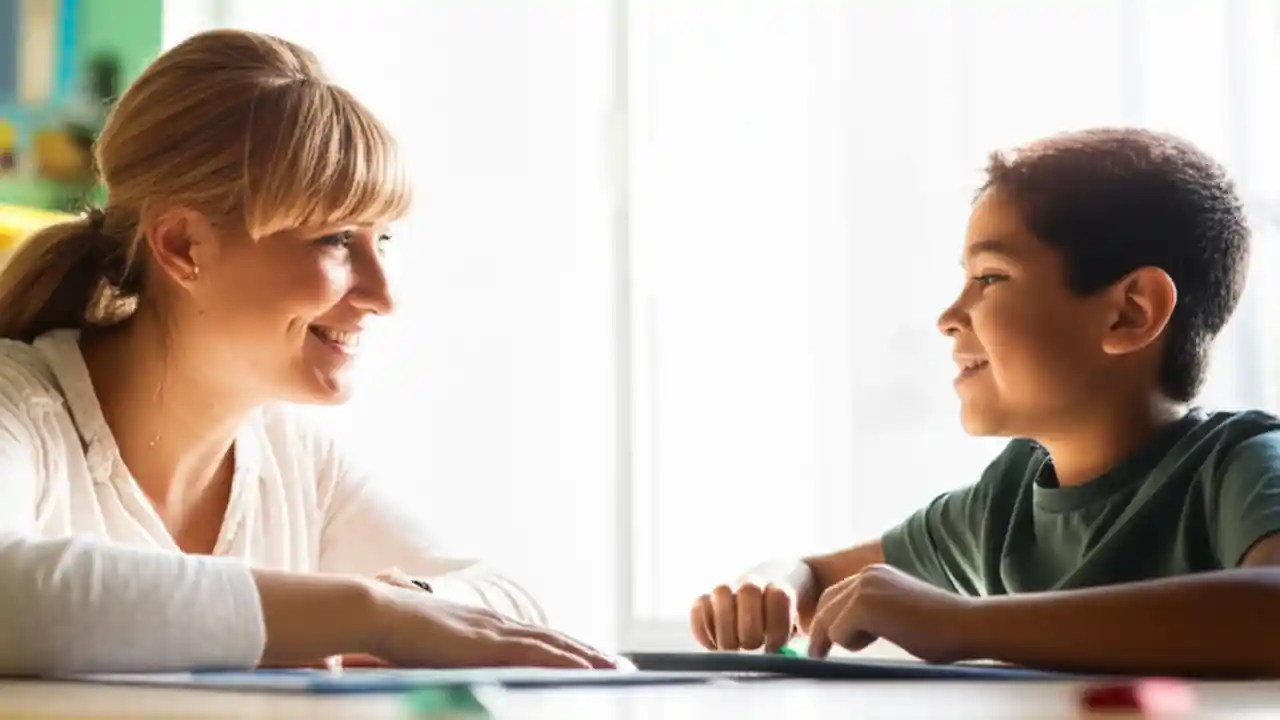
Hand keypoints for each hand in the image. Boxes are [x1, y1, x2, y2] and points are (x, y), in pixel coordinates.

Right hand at [370, 579, 616, 668]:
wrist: (376, 611)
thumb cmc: (389, 630)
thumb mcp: (422, 644)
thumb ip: (436, 651)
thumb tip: (433, 659)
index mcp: (481, 625)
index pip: (532, 637)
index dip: (562, 647)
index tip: (587, 657)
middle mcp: (494, 624)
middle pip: (552, 638)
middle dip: (587, 652)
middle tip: (618, 665)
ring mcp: (494, 632)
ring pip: (553, 644)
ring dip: (587, 656)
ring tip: (616, 668)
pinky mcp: (489, 644)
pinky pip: (537, 653)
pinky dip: (565, 660)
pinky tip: (587, 670)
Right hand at [690, 561, 815, 651]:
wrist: (767, 587)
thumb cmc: (783, 617)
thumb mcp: (795, 622)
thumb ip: (790, 638)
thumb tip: (778, 659)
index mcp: (780, 585)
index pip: (779, 597)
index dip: (778, 629)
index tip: (775, 646)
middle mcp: (751, 581)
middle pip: (749, 592)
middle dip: (751, 629)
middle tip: (753, 645)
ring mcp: (726, 588)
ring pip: (721, 596)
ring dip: (726, 630)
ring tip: (733, 646)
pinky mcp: (704, 599)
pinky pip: (698, 610)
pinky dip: (704, 632)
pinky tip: (715, 645)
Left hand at [806, 563, 973, 662]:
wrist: (965, 624)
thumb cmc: (940, 627)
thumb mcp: (897, 612)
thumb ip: (872, 613)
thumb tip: (841, 632)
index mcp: (875, 573)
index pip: (836, 595)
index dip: (826, 619)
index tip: (820, 640)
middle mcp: (866, 574)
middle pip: (826, 605)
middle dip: (819, 631)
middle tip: (816, 654)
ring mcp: (863, 587)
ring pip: (828, 621)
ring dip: (841, 640)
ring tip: (870, 644)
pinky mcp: (863, 605)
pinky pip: (838, 634)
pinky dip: (853, 645)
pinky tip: (884, 639)